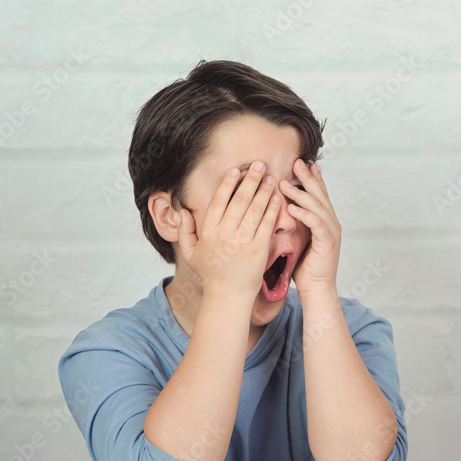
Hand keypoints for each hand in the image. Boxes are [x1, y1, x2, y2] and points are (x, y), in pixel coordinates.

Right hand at [176, 162, 281, 298]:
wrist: (228, 295)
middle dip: (251, 179)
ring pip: (255, 208)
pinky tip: (277, 198)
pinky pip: (267, 223)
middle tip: (259, 164)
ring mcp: (243, 240)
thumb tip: (183, 211)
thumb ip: (185, 232)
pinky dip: (273, 209)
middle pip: (240, 199)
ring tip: (271, 177)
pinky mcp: (259, 248)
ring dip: (264, 190)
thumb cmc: (210, 274)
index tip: (236, 170)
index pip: (219, 200)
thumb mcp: (190, 254)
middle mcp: (225, 233)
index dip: (228, 183)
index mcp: (208, 231)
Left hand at [279, 159, 340, 298]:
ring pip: (317, 206)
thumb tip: (281, 208)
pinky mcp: (327, 242)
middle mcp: (332, 223)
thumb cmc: (306, 267)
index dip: (313, 178)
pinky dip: (304, 213)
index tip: (303, 162)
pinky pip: (315, 223)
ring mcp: (332, 232)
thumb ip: (296, 223)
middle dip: (308, 177)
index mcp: (326, 221)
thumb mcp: (299, 239)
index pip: (320, 194)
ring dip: (301, 193)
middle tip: (297, 162)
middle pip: (320, 194)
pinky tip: (291, 207)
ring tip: (286, 182)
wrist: (318, 288)